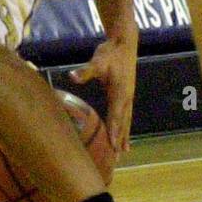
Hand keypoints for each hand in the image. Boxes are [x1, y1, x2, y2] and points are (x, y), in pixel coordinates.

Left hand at [69, 33, 137, 153]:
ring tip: (124, 153)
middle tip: (117, 158)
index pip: (116, 115)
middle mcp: (126, 97)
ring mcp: (128, 96)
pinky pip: (127, 116)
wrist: (125, 43)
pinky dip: (126, 128)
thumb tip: (72, 76)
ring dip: (125, 137)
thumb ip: (86, 71)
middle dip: (120, 140)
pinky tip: (125, 137)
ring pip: (127, 121)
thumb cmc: (110, 53)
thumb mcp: (97, 61)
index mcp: (120, 92)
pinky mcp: (127, 94)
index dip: (115, 131)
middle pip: (123, 122)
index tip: (114, 146)